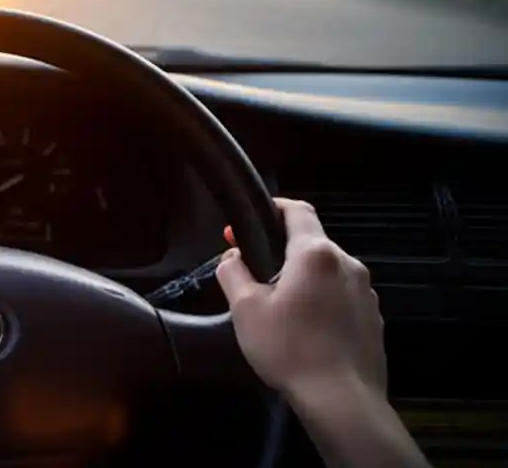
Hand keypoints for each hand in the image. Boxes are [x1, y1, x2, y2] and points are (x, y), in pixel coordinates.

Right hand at [216, 198, 385, 400]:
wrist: (341, 399)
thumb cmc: (289, 349)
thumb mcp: (245, 308)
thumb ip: (233, 272)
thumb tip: (232, 256)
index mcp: (315, 254)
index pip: (297, 210)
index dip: (272, 207)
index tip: (249, 223)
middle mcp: (348, 264)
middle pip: (312, 243)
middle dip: (283, 251)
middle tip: (255, 273)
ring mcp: (366, 292)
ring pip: (327, 272)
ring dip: (304, 279)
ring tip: (280, 308)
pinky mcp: (374, 319)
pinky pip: (342, 297)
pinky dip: (322, 302)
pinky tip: (306, 330)